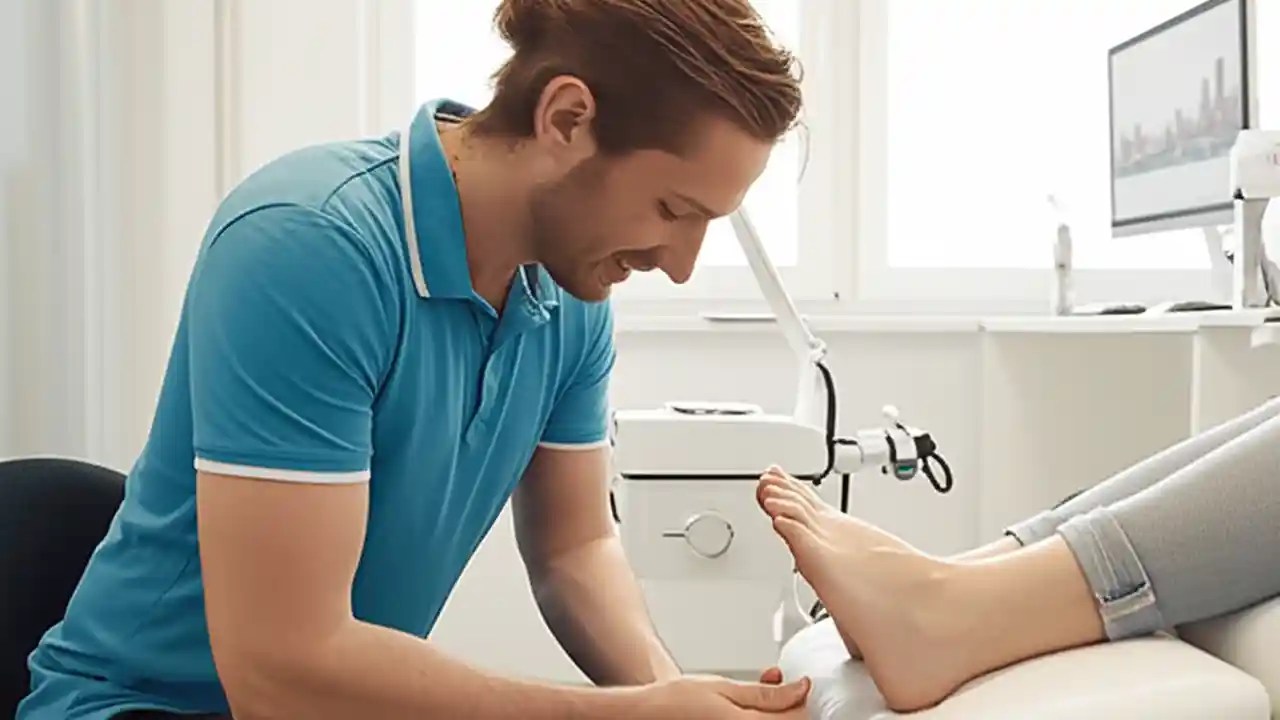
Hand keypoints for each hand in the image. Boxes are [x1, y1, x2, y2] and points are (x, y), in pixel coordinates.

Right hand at [631, 674, 810, 718]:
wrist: (651, 714)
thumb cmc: (680, 701)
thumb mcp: (726, 688)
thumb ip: (766, 693)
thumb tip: (799, 689)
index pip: (796, 718)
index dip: (800, 698)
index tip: (796, 682)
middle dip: (787, 706)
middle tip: (775, 685)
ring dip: (773, 713)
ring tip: (758, 694)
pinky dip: (758, 719)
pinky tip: (748, 710)